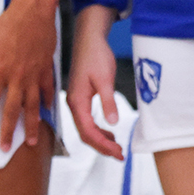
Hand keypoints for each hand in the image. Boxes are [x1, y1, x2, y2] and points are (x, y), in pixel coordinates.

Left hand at [0, 0, 57, 151]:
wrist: (34, 11)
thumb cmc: (6, 24)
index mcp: (0, 71)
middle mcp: (19, 77)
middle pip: (13, 109)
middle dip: (9, 131)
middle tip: (5, 148)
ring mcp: (35, 75)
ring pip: (33, 105)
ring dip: (32, 125)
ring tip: (32, 142)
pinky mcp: (47, 69)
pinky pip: (48, 90)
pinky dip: (48, 103)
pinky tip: (47, 114)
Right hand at [67, 5, 124, 159]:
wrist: (89, 40)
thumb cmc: (96, 56)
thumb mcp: (105, 79)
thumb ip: (108, 101)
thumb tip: (113, 122)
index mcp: (77, 101)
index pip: (88, 132)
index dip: (103, 145)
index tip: (118, 152)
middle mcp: (74, 104)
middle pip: (85, 134)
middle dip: (102, 147)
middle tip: (120, 155)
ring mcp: (76, 102)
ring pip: (86, 129)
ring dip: (100, 140)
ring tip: (117, 147)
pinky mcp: (81, 98)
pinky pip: (87, 121)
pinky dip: (98, 130)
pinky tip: (109, 132)